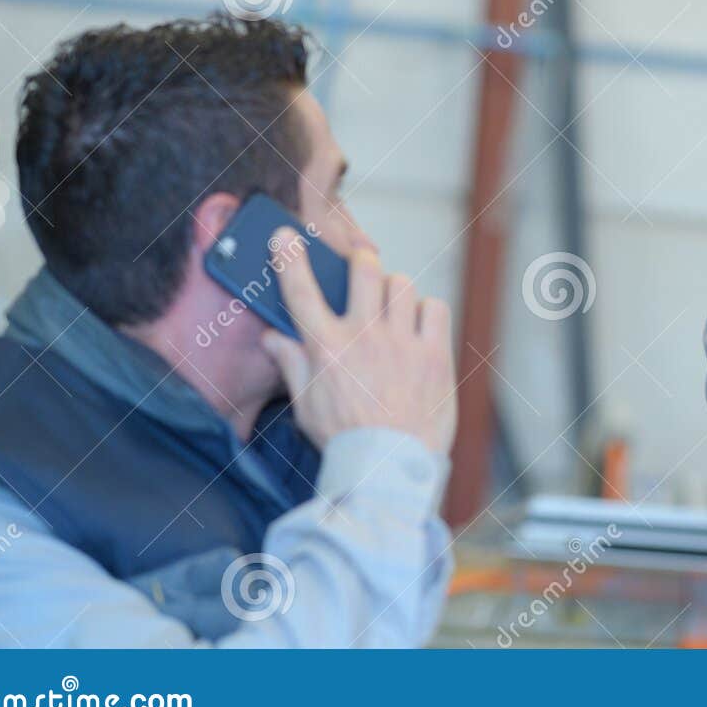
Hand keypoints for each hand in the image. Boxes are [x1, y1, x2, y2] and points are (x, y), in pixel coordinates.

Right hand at [260, 228, 457, 456]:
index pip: (301, 292)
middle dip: (361, 260)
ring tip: (393, 308)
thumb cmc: (345, 440)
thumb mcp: (306, 405)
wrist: (390, 470)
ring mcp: (401, 344)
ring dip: (395, 290)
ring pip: (401, 284)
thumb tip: (271, 338)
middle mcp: (363, 338)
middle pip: (363, 269)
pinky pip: (435, 308)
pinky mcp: (434, 354)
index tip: (285, 236)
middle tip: (362, 266)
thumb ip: (291, 365)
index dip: (289, 258)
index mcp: (326, 350)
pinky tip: (420, 328)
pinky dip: (427, 311)